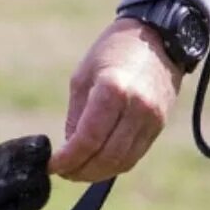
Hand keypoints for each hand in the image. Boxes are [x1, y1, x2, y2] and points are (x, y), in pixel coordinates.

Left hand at [50, 18, 183, 181]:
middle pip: (106, 157)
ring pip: (121, 162)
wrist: (159, 36)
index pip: (88, 140)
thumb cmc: (113, 52)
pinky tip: (96, 164)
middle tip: (62, 172)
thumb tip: (69, 151)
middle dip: (79, 171)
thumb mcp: (82, 78)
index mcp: (113, 91)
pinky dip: (112, 166)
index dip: (67, 160)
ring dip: (95, 174)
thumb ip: (76, 117)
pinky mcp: (159, 125)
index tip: (51, 165)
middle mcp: (137, 107)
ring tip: (76, 172)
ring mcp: (152, 118)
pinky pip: (134, 156)